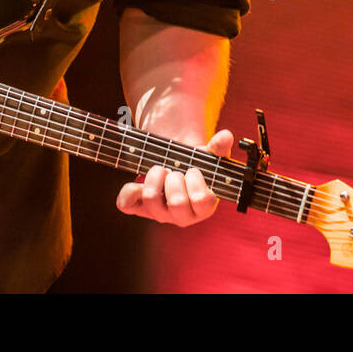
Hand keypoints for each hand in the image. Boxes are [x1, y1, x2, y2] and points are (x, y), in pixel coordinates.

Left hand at [115, 129, 234, 226]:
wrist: (174, 164)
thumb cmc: (195, 164)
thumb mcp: (209, 156)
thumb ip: (219, 147)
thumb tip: (225, 136)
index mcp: (203, 208)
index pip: (202, 202)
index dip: (196, 182)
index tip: (193, 170)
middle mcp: (181, 215)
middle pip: (177, 202)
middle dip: (175, 178)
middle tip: (175, 170)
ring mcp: (159, 213)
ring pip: (152, 200)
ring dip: (154, 177)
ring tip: (160, 169)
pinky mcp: (139, 207)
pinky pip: (127, 204)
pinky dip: (129, 190)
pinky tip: (138, 180)